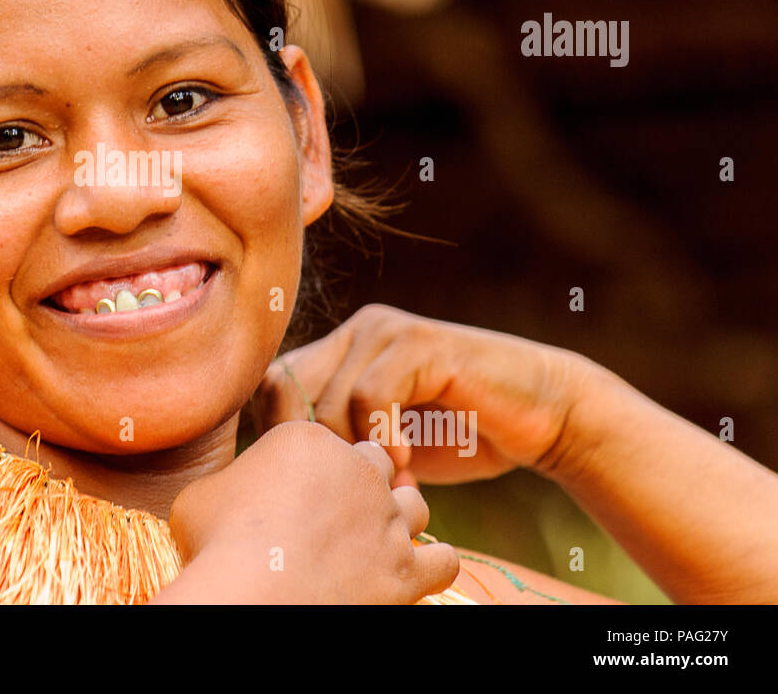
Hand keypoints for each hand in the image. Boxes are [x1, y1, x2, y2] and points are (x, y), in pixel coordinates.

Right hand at [166, 421, 458, 602]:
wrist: (250, 594)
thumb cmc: (215, 545)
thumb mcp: (204, 493)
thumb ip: (231, 481)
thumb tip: (230, 491)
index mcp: (308, 440)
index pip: (325, 444)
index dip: (311, 472)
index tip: (292, 499)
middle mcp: (356, 470)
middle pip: (373, 464)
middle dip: (358, 486)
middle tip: (331, 519)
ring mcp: (386, 519)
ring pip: (415, 504)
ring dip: (398, 519)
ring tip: (372, 543)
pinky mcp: (406, 569)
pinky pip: (444, 562)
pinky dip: (431, 567)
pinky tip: (407, 574)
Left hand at [250, 304, 596, 485]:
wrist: (543, 415)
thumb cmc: (460, 435)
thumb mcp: (384, 442)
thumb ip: (338, 442)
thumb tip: (279, 470)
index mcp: (339, 350)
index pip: (271, 386)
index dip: (279, 437)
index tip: (312, 481)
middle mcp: (355, 332)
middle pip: (285, 387)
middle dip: (308, 446)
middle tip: (344, 484)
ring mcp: (386, 332)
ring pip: (327, 397)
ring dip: (352, 451)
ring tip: (385, 480)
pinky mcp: (419, 343)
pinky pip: (371, 395)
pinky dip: (382, 437)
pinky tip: (406, 461)